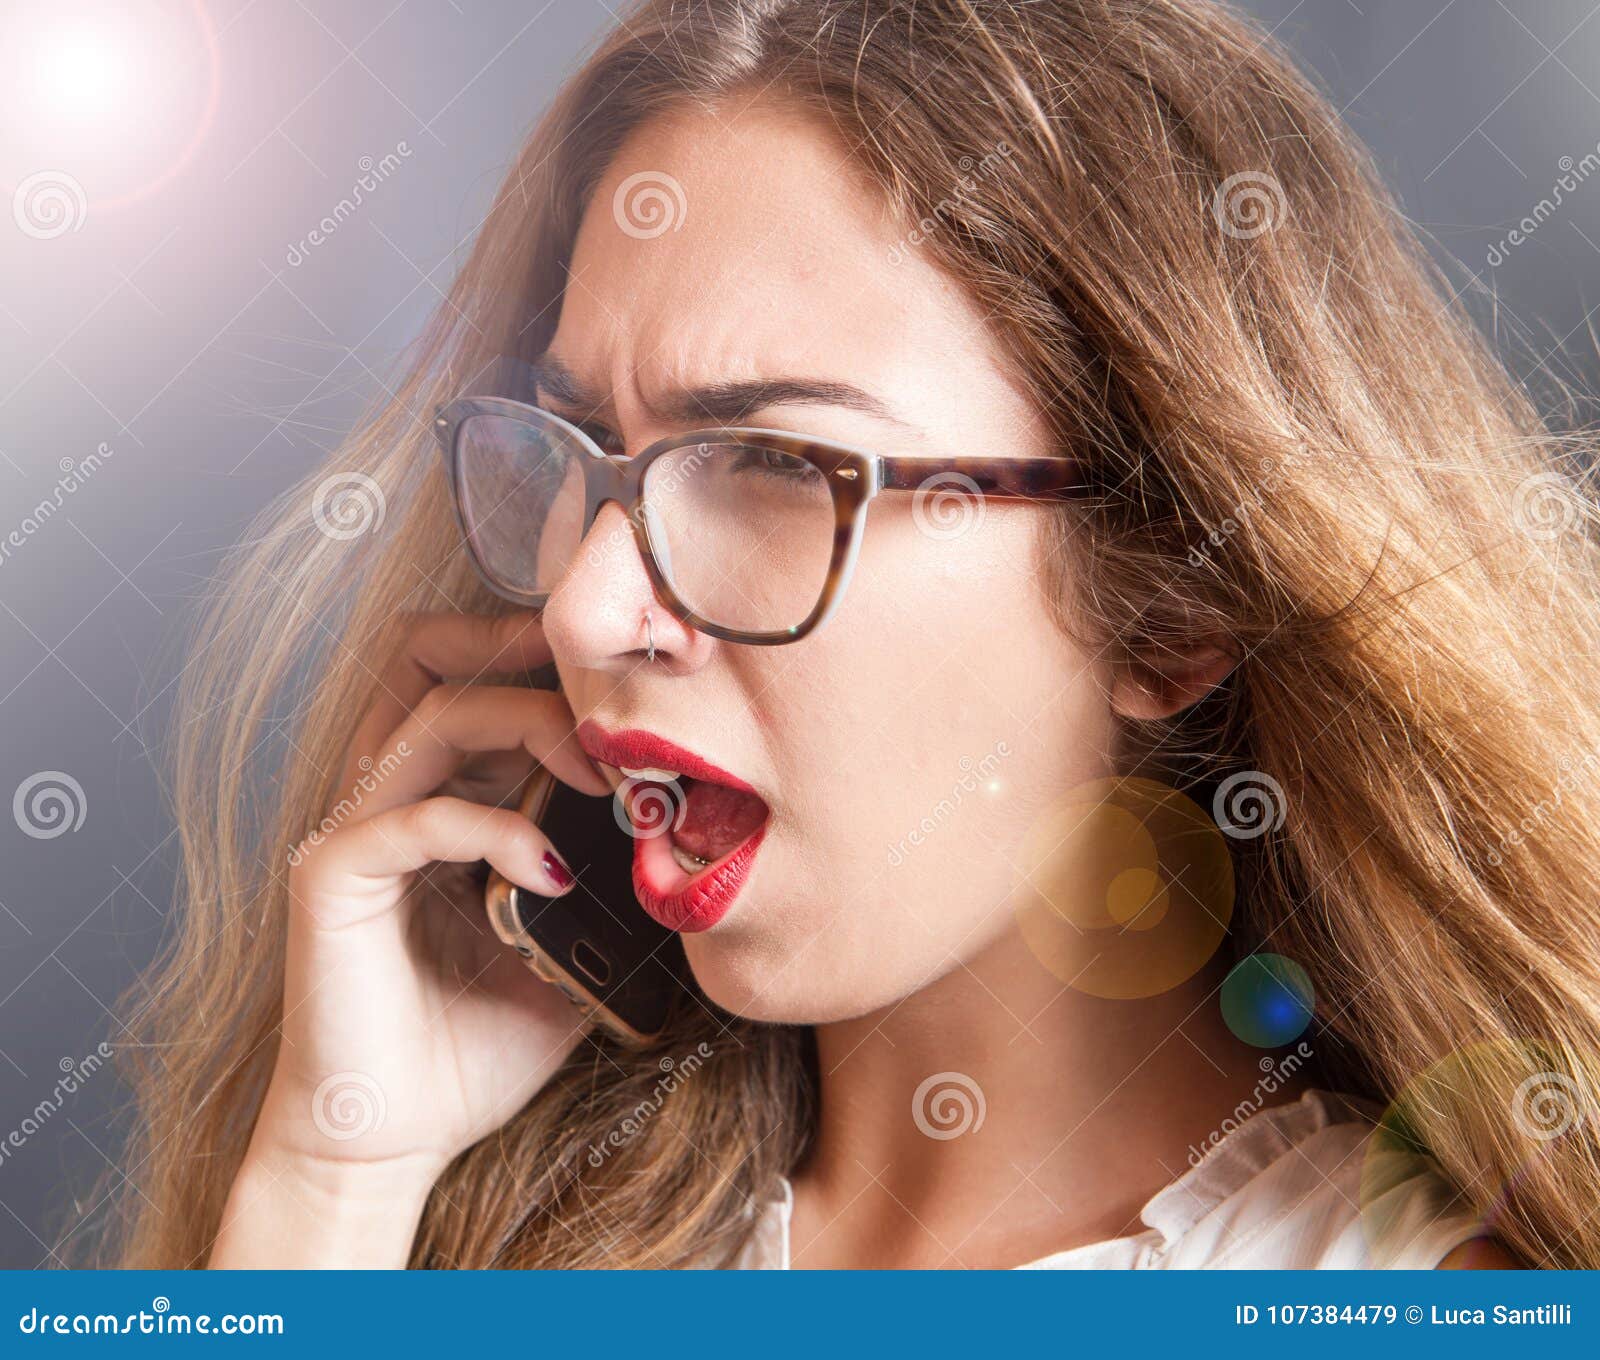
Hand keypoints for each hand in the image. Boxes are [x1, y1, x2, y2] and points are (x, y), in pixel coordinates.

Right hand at [212, 611, 608, 1264]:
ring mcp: (356, 833)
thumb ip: (607, 897)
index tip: (630, 681)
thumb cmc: (472, 1053)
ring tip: (598, 774)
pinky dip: (497, 830)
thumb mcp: (567, 957)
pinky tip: (552, 872)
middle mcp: (391, 801)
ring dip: (528, 725)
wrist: (393, 1144)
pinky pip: (420, 817)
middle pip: (441, 666)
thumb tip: (690, 855)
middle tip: (609, 688)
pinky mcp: (332, 878)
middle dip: (525, 654)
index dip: (544, 667)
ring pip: (436, 718)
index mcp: (442, 807)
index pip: (479, 689)